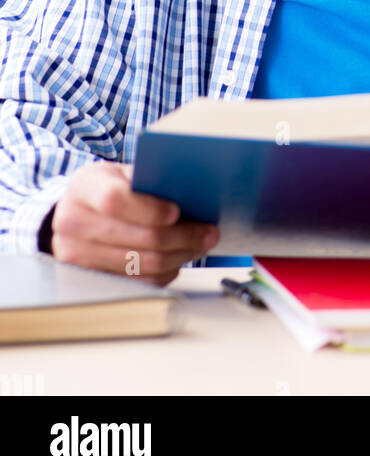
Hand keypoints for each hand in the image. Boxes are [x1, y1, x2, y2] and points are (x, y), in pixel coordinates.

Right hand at [50, 160, 220, 285]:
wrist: (74, 213)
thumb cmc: (105, 187)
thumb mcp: (119, 171)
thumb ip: (146, 178)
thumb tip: (188, 191)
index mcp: (82, 187)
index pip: (114, 200)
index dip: (149, 209)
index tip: (177, 212)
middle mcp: (72, 224)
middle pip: (136, 239)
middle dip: (181, 237)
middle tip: (209, 233)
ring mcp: (77, 258)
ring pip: (141, 266)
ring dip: (179, 257)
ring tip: (200, 245)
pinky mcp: (90, 282)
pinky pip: (138, 283)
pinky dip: (165, 272)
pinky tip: (179, 258)